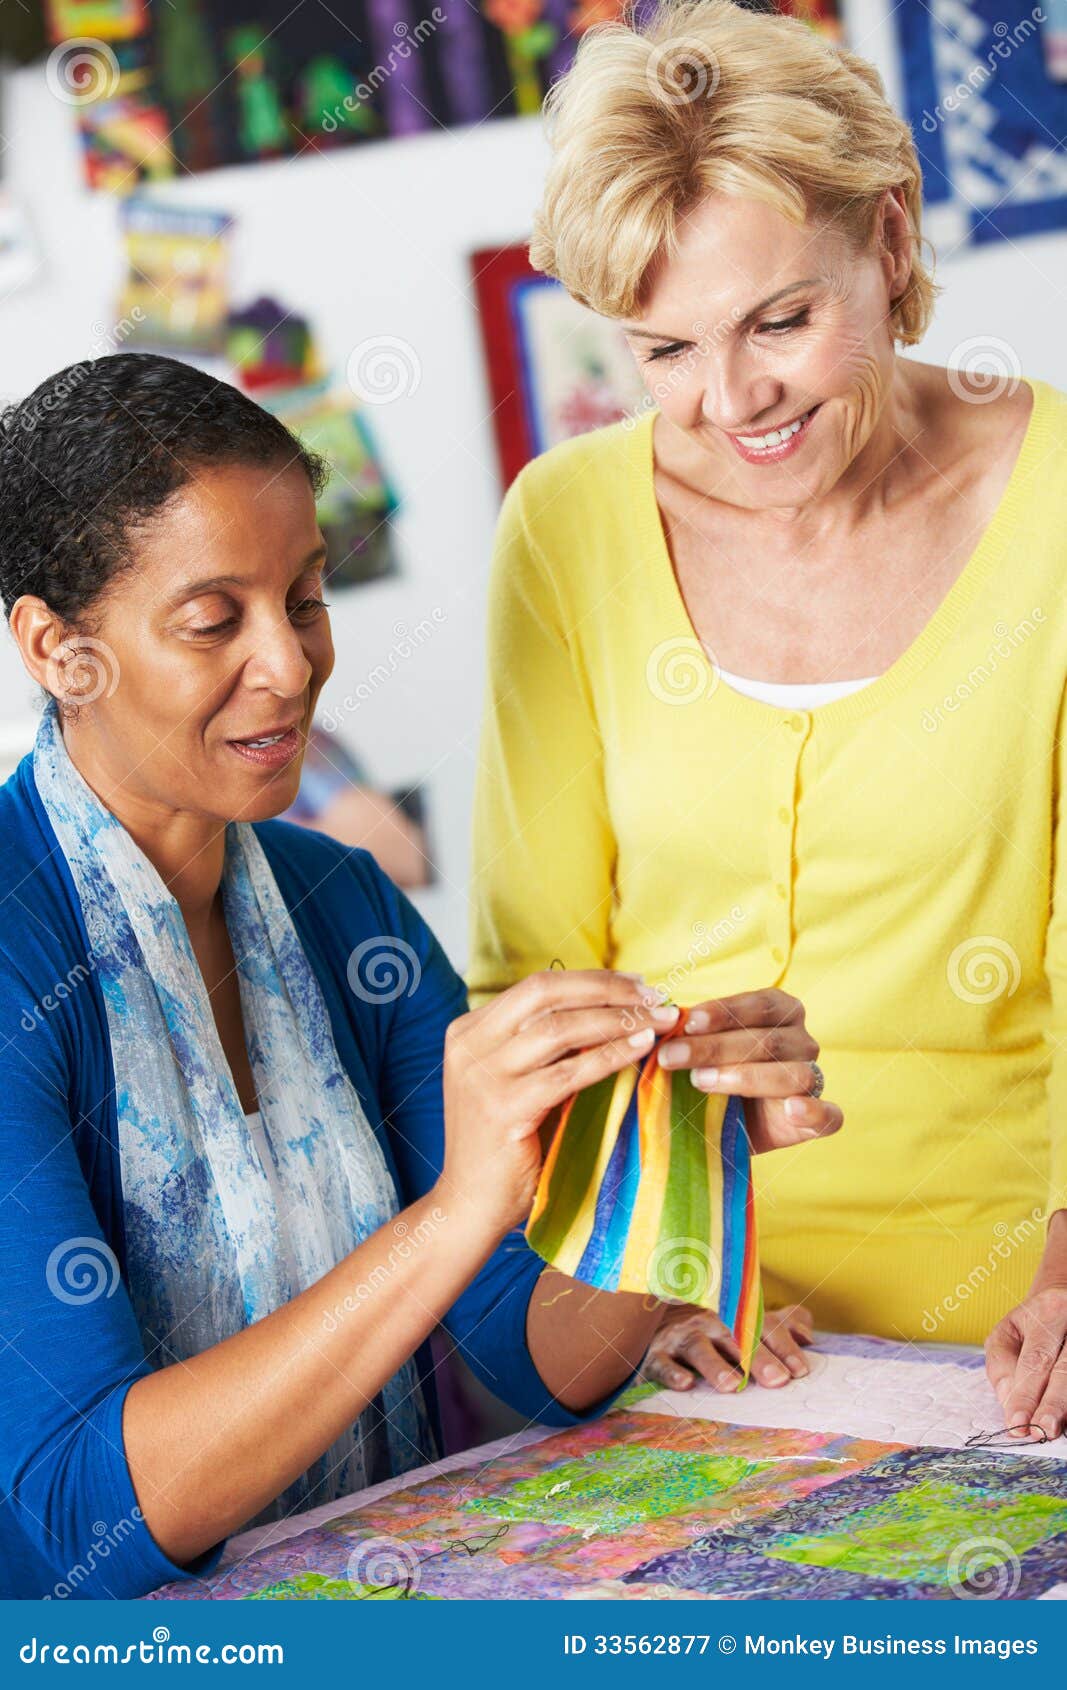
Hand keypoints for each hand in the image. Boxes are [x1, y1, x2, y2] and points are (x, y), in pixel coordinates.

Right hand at [440, 970, 676, 1239]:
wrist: (469, 1205)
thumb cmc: (504, 1145)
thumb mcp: (516, 1081)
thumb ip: (547, 1048)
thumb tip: (614, 1012)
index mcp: (470, 1031)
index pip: (538, 986)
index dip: (592, 980)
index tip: (637, 984)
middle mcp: (470, 1045)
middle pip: (546, 993)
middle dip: (607, 989)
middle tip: (654, 996)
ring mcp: (483, 1076)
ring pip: (561, 1028)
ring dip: (617, 1019)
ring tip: (657, 1021)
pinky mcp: (503, 1108)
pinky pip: (568, 1073)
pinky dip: (610, 1055)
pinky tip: (639, 1049)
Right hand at [642, 1302, 814, 1392]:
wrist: (652, 1311)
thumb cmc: (711, 1326)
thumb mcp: (746, 1321)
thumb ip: (781, 1325)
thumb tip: (809, 1336)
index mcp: (734, 1317)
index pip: (763, 1327)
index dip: (783, 1347)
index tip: (800, 1371)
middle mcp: (709, 1323)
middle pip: (736, 1339)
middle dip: (758, 1359)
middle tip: (777, 1380)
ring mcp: (681, 1336)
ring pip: (699, 1348)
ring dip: (716, 1366)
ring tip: (732, 1386)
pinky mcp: (654, 1352)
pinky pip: (661, 1361)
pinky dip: (672, 1371)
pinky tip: (685, 1384)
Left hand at [655, 988, 842, 1150]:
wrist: (721, 1126)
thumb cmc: (708, 1074)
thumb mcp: (696, 1049)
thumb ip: (685, 1034)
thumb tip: (654, 1021)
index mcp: (781, 1011)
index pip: (759, 1004)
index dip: (724, 1011)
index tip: (685, 1021)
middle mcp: (802, 1041)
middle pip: (768, 1040)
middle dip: (715, 1047)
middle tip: (671, 1056)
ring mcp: (814, 1079)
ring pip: (793, 1074)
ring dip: (747, 1077)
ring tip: (702, 1083)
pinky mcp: (819, 1119)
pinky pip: (829, 1115)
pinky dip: (813, 1112)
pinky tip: (790, 1110)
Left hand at [985, 1215, 1066, 1438]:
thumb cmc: (1034, 1323)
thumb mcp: (1007, 1330)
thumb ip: (1002, 1363)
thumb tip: (1008, 1400)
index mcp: (1050, 1310)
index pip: (1035, 1359)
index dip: (1025, 1394)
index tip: (1016, 1424)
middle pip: (1065, 1371)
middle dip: (1052, 1405)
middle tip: (1041, 1431)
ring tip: (1055, 1430)